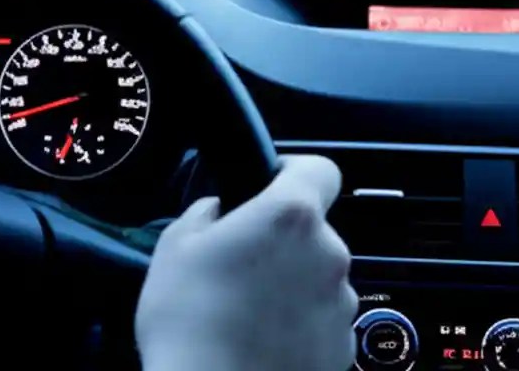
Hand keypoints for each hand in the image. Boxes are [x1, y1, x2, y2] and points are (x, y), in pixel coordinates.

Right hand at [134, 156, 356, 370]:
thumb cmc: (188, 319)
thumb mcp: (176, 245)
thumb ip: (207, 214)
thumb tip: (219, 212)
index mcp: (291, 216)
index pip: (320, 168)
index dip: (293, 172)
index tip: (267, 185)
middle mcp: (329, 255)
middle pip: (313, 230)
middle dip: (281, 241)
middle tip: (237, 263)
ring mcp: (341, 306)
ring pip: (317, 277)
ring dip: (291, 283)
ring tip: (245, 309)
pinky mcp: (343, 348)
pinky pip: (321, 320)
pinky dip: (298, 324)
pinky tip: (260, 338)